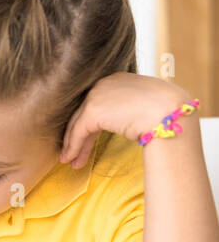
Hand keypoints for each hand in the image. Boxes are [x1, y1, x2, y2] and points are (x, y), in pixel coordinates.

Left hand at [59, 73, 194, 168]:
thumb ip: (131, 108)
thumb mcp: (147, 104)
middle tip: (73, 153)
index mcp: (118, 80)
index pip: (100, 104)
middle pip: (86, 113)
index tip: (88, 138)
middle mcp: (104, 84)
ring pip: (80, 123)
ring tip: (69, 161)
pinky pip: (78, 131)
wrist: (171, 111)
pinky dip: (74, 146)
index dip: (92, 124)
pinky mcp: (93, 110)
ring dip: (74, 144)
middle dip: (80, 136)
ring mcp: (97, 95)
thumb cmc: (168, 111)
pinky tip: (70, 158)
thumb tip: (127, 122)